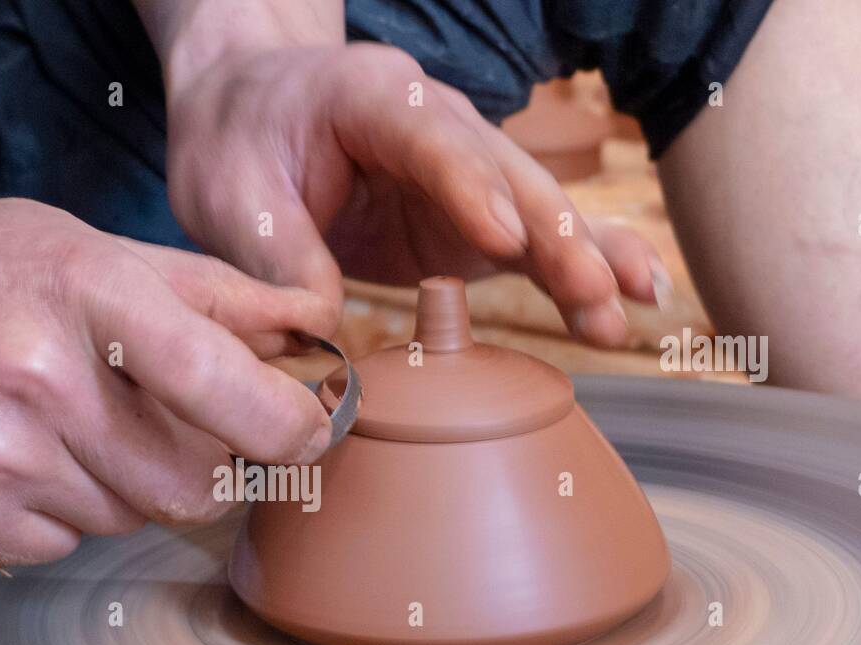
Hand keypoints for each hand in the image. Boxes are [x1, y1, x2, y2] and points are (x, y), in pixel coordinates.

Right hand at [0, 196, 333, 565]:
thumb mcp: (74, 244)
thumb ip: (201, 290)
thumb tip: (305, 326)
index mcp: (91, 298)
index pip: (236, 394)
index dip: (294, 428)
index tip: (304, 430)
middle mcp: (48, 386)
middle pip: (196, 488)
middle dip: (205, 467)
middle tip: (171, 425)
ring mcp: (1, 463)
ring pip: (129, 520)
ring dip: (127, 486)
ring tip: (70, 424)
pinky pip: (62, 545)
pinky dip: (62, 512)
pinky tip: (18, 455)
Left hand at [164, 41, 666, 346]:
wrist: (253, 113)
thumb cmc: (237, 141)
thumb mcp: (228, 197)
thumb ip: (277, 256)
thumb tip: (323, 330)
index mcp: (370, 98)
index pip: (427, 139)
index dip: (467, 187)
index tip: (502, 237)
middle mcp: (434, 124)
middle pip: (504, 174)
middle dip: (553, 232)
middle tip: (592, 289)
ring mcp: (461, 173)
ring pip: (536, 209)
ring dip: (585, 259)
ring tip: (632, 308)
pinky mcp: (470, 219)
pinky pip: (533, 242)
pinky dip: (578, 270)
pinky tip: (627, 303)